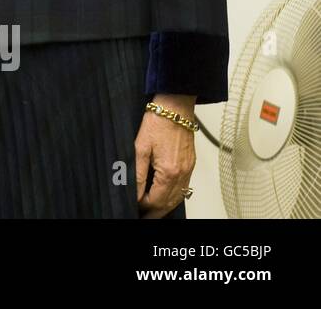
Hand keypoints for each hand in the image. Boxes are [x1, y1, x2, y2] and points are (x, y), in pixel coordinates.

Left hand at [135, 93, 196, 217]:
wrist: (175, 108)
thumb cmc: (158, 123)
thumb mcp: (140, 148)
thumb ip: (138, 174)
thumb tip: (135, 193)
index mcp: (169, 171)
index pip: (156, 200)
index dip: (143, 206)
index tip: (134, 207)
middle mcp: (182, 174)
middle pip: (169, 203)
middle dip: (155, 213)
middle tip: (143, 216)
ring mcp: (188, 170)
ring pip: (178, 198)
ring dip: (165, 207)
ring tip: (152, 212)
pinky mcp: (190, 165)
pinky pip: (184, 188)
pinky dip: (174, 197)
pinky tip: (165, 197)